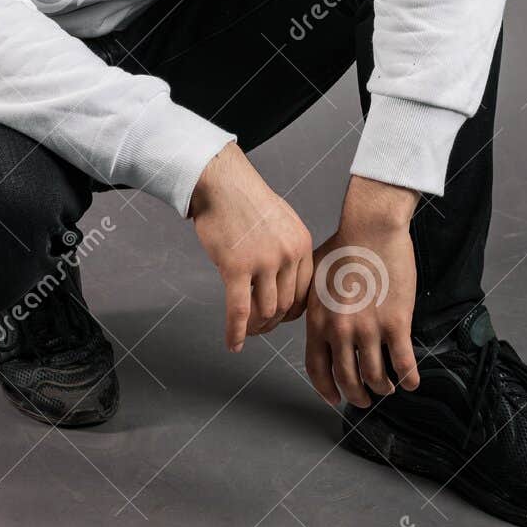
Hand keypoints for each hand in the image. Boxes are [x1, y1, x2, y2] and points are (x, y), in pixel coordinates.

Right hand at [188, 143, 313, 351]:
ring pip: (265, 311)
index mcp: (301, 244)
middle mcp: (287, 255)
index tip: (279, 317)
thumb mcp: (283, 221)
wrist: (221, 183)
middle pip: (286, 305)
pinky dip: (235, 332)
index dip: (292, 311)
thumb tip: (285, 282)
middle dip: (273, 322)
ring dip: (256, 327)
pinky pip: (239, 310)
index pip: (304, 293)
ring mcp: (263, 262)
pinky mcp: (236, 267)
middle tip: (260, 328)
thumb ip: (288, 250)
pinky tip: (232, 344)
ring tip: (246, 332)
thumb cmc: (246, 201)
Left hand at [297, 177, 421, 409]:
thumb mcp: (313, 277)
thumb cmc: (343, 247)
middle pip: (347, 380)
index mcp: (318, 321)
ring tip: (388, 388)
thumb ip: (308, 303)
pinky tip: (412, 383)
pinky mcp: (396, 323)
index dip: (326, 389)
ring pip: (375, 376)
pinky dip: (408, 378)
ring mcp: (369, 329)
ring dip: (382, 388)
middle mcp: (340, 331)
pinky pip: (403, 363)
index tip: (335, 398)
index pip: (317, 369)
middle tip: (364, 398)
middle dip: (357, 395)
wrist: (370, 229)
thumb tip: (301, 318)